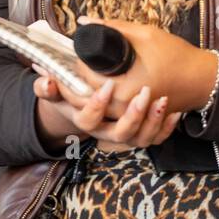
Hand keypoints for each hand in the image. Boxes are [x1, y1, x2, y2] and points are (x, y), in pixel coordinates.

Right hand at [34, 73, 180, 148]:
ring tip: (162, 100)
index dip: (97, 106)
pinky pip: (156, 138)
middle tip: (144, 92)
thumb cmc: (74, 93)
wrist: (86, 105)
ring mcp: (124, 136)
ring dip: (153, 122)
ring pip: (140, 139)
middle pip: (120, 134)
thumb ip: (47, 85)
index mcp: (85, 120)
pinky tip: (175, 110)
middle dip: (133, 116)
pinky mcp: (140, 135)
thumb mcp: (58, 89)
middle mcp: (105, 133)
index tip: (107, 86)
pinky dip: (166, 127)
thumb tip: (44, 80)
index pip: (88, 120)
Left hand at [53, 16, 218, 118]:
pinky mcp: (133, 121)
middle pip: (80, 100)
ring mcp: (127, 117)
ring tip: (62, 83)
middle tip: (47, 70)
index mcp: (122, 86)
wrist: (202, 79)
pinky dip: (94, 110)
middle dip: (63, 86)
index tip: (57, 54)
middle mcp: (121, 106)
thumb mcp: (145, 34)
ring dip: (75, 99)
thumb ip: (113, 27)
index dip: (66, 66)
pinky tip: (85, 98)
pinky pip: (106, 120)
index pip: (82, 79)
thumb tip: (86, 21)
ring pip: (91, 114)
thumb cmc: (175, 55)